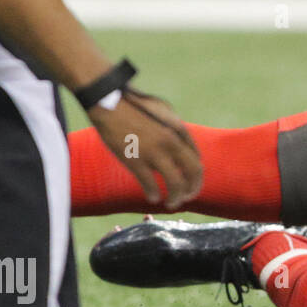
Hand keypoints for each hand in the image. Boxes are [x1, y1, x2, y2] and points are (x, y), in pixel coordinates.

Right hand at [88, 87, 202, 210]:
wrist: (110, 102)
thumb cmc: (135, 104)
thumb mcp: (164, 111)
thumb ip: (174, 127)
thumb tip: (181, 141)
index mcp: (179, 130)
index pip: (196, 158)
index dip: (195, 173)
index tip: (191, 181)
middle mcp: (171, 142)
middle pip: (193, 172)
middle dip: (194, 188)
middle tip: (189, 196)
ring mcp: (154, 152)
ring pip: (175, 183)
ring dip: (177, 197)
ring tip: (173, 204)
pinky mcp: (135, 160)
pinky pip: (149, 183)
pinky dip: (153, 193)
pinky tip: (153, 198)